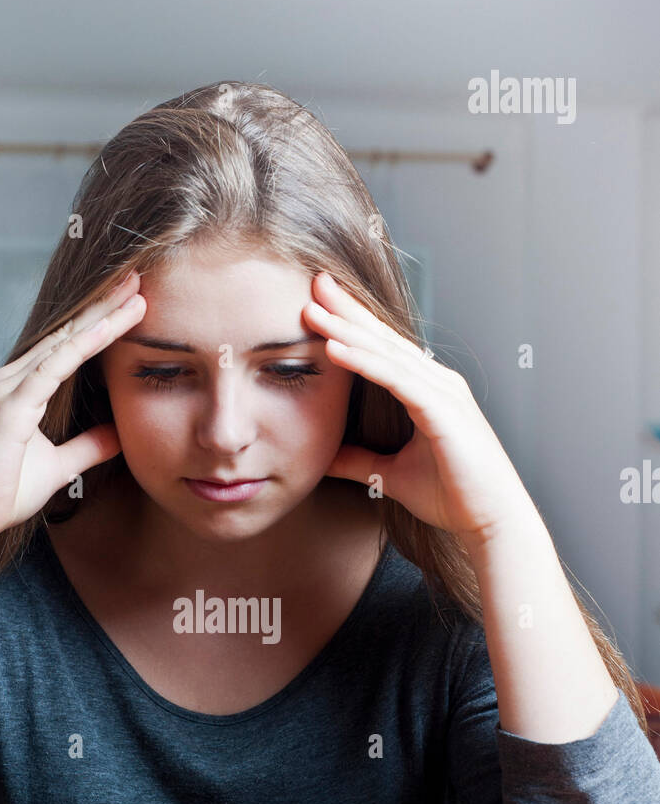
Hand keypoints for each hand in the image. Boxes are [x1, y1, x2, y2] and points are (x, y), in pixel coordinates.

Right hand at [0, 272, 146, 540]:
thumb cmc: (2, 493)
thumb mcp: (59, 466)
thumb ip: (88, 446)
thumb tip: (119, 433)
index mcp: (20, 389)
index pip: (67, 346)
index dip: (100, 322)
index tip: (132, 301)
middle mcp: (11, 379)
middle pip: (66, 333)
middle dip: (103, 304)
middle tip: (138, 277)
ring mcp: (7, 389)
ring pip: (63, 342)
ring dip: (100, 316)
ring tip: (134, 292)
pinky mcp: (10, 407)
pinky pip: (53, 368)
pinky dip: (83, 345)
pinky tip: (108, 327)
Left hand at [304, 272, 533, 547]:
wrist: (490, 523)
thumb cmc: (453, 497)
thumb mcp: (389, 475)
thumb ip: (359, 461)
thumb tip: (325, 457)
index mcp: (428, 391)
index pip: (383, 349)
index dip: (351, 324)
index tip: (318, 302)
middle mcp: (438, 383)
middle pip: (384, 338)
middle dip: (347, 310)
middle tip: (314, 281)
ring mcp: (443, 393)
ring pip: (386, 353)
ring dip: (347, 330)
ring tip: (313, 309)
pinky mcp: (443, 411)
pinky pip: (396, 379)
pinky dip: (365, 362)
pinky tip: (336, 349)